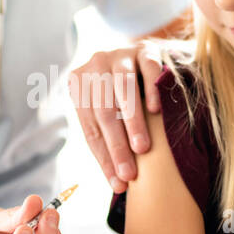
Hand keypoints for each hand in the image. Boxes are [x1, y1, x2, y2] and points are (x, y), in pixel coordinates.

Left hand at [68, 45, 164, 193]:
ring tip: (142, 149)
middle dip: (117, 146)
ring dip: (132, 122)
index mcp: (78, 84)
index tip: (118, 183)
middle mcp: (95, 66)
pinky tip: (155, 112)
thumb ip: (107, 137)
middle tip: (129, 173)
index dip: (103, 157)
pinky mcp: (144, 49)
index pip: (90, 128)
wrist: (144, 57)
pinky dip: (151, 91)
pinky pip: (147, 70)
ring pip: (123, 90)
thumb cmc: (122, 95)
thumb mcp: (107, 111)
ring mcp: (120, 54)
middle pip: (104, 111)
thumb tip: (117, 184)